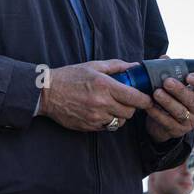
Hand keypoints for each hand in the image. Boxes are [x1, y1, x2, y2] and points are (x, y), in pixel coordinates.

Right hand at [37, 60, 151, 131]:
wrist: (46, 93)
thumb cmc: (70, 77)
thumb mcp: (93, 66)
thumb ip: (117, 66)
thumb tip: (135, 66)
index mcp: (105, 86)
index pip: (135, 98)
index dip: (145, 100)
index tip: (146, 98)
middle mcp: (102, 103)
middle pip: (130, 112)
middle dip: (132, 107)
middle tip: (126, 101)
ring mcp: (95, 117)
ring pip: (119, 122)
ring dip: (120, 116)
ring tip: (112, 107)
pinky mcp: (88, 127)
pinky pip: (107, 127)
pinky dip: (108, 121)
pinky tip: (101, 112)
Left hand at [142, 57, 193, 143]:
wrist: (162, 124)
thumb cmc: (170, 99)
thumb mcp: (172, 86)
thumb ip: (170, 71)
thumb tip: (164, 58)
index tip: (188, 76)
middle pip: (191, 99)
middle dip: (179, 90)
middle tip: (167, 82)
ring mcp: (189, 121)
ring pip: (180, 111)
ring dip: (168, 101)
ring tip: (156, 93)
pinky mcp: (177, 130)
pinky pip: (167, 122)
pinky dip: (157, 113)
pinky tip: (148, 106)